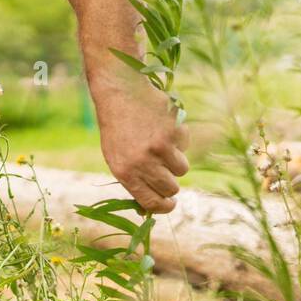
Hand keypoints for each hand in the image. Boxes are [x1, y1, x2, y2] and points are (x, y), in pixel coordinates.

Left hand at [94, 80, 189, 213]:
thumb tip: (149, 208)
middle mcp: (142, 162)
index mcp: (124, 172)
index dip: (164, 206)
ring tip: (159, 145)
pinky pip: (185, 146)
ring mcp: (160, 147)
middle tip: (163, 171)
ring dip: (174, 160)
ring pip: (182, 169)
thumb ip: (133, 181)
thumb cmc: (117, 128)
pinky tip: (161, 127)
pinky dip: (177, 140)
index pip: (152, 202)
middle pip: (171, 188)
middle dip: (170, 183)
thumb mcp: (115, 157)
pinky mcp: (175, 132)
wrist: (120, 92)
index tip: (170, 204)